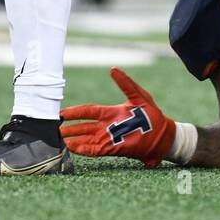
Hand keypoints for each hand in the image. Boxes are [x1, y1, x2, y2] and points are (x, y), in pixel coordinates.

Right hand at [60, 67, 175, 166]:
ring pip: (87, 138)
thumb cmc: (152, 114)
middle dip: (71, 128)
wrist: (162, 135)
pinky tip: (73, 148)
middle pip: (84, 126)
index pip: (89, 111)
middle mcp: (107, 126)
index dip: (76, 111)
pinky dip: (84, 149)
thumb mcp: (139, 96)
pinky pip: (95, 149)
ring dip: (74, 139)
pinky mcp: (113, 149)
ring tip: (61, 140)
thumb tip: (113, 69)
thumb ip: (126, 84)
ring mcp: (109, 138)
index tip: (63, 112)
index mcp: (111, 112)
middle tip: (57, 128)